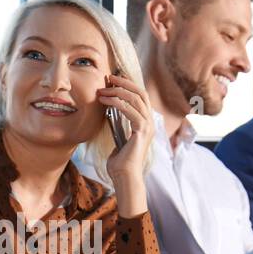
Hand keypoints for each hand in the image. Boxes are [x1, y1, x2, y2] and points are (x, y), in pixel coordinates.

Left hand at [100, 74, 155, 217]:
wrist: (124, 176)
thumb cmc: (119, 161)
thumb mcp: (118, 137)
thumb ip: (118, 123)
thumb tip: (109, 110)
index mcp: (145, 122)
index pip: (139, 96)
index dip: (127, 85)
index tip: (111, 80)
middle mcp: (150, 121)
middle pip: (140, 92)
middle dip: (124, 82)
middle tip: (108, 77)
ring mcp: (148, 126)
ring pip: (136, 99)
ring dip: (118, 91)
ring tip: (102, 90)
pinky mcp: (142, 131)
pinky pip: (130, 110)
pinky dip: (117, 103)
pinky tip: (105, 101)